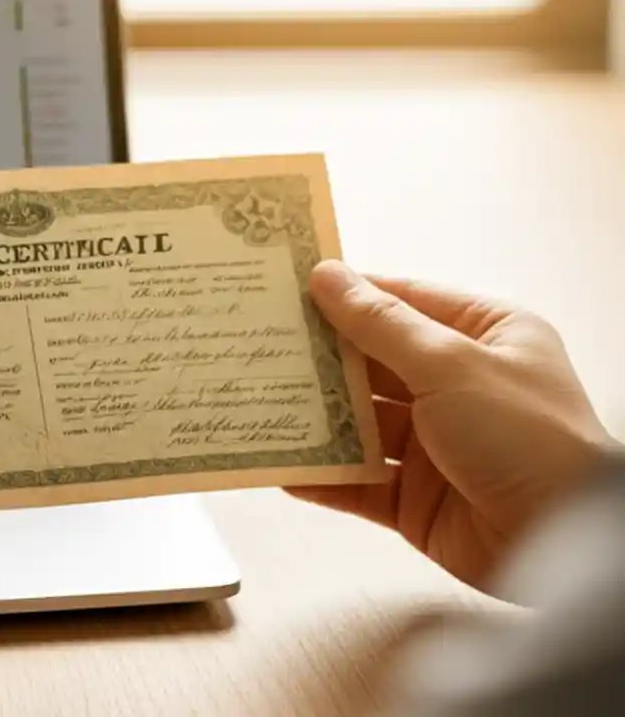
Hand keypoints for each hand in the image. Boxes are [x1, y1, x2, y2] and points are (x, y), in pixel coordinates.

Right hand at [289, 261, 616, 590]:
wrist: (561, 542)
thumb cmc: (527, 437)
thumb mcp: (450, 364)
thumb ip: (380, 325)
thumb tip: (328, 276)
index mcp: (486, 337)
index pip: (404, 302)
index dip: (348, 294)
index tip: (288, 286)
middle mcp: (460, 386)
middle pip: (373, 364)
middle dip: (319, 358)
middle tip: (257, 341)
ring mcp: (436, 445)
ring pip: (359, 424)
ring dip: (313, 417)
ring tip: (257, 398)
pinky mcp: (416, 499)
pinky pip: (356, 482)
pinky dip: (321, 477)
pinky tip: (280, 466)